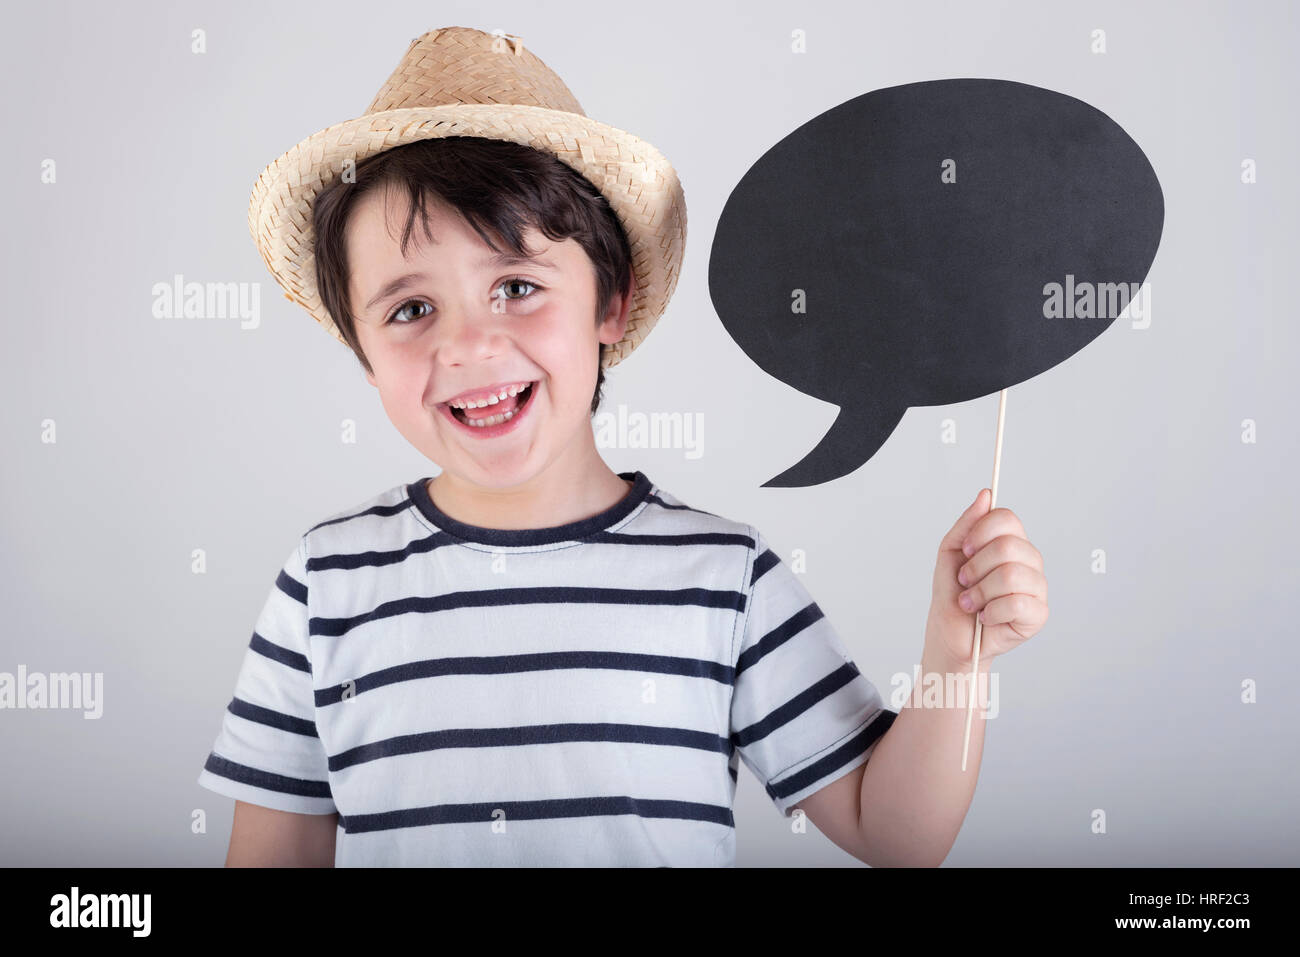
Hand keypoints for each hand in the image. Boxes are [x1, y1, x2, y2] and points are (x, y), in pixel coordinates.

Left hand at [925, 488, 1048, 666]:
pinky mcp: (1038, 614)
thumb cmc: (952, 592)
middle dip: (975, 567)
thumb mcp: (950, 553)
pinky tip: (986, 617)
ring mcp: (1037, 587)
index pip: (1007, 518)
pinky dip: (992, 612)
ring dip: (979, 592)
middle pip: (1007, 546)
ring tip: (971, 603)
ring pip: (1011, 575)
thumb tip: (986, 495)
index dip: (981, 532)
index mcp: (1010, 542)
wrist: (950, 633)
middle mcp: (1029, 561)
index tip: (965, 550)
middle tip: (964, 581)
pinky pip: (1017, 603)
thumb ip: (966, 524)